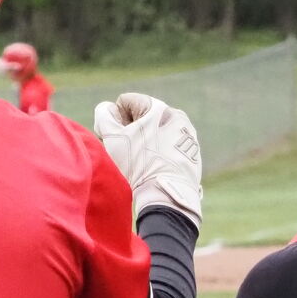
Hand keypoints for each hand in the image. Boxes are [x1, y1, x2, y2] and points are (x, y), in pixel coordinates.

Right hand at [94, 93, 203, 227]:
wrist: (167, 195)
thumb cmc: (138, 164)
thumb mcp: (113, 138)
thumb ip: (104, 116)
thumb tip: (108, 109)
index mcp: (157, 106)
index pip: (125, 102)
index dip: (115, 121)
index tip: (119, 140)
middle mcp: (176, 114)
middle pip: (142, 117)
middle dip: (131, 131)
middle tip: (129, 153)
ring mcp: (186, 133)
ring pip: (155, 131)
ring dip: (145, 142)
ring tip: (142, 162)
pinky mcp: (192, 151)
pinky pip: (168, 145)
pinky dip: (160, 153)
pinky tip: (155, 167)